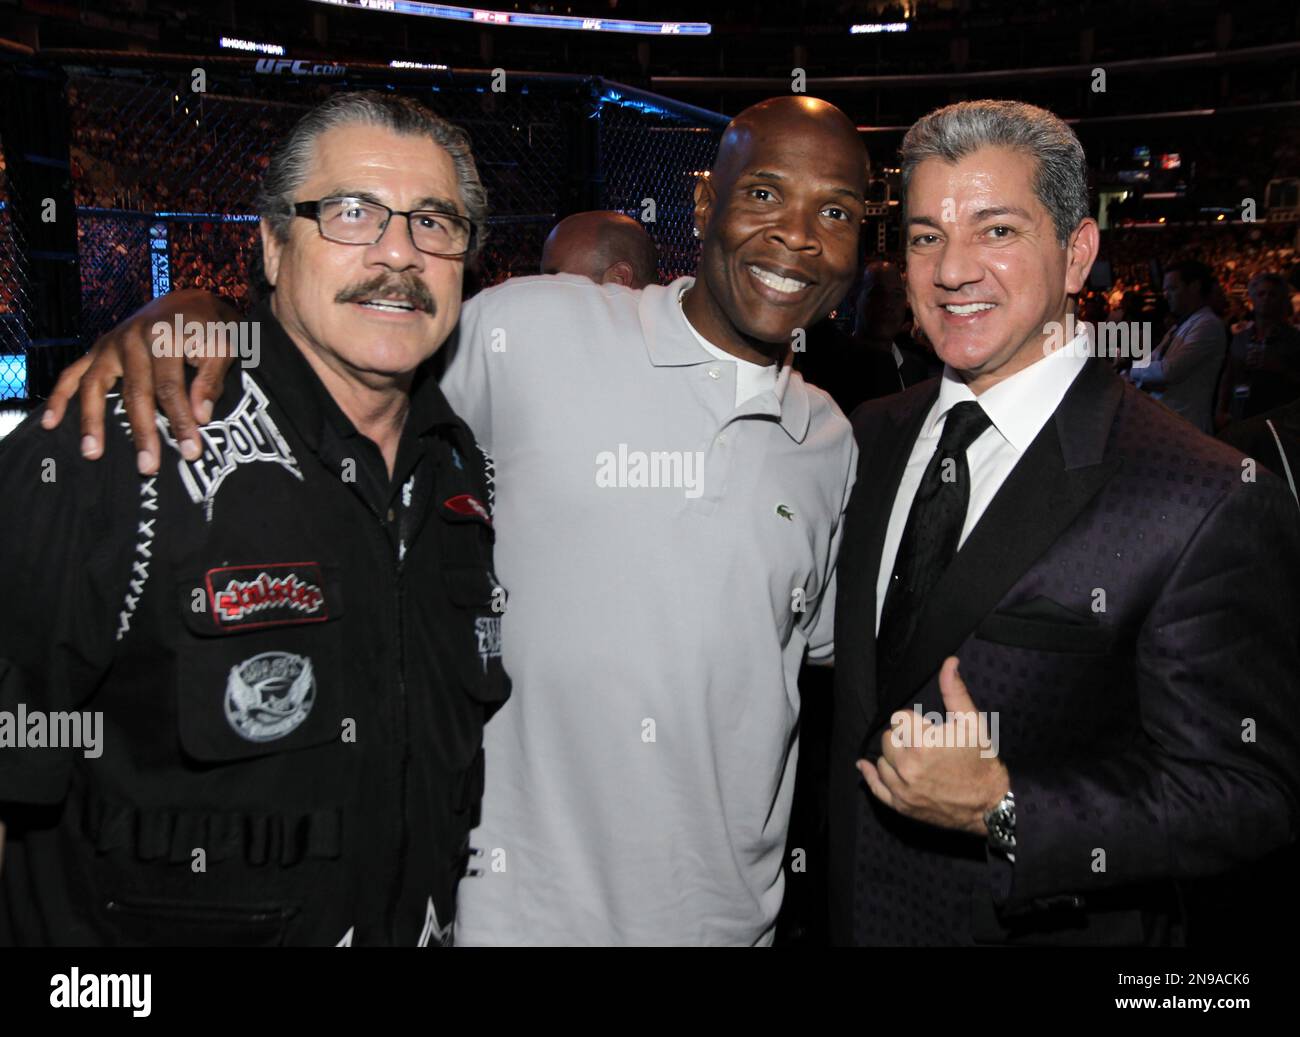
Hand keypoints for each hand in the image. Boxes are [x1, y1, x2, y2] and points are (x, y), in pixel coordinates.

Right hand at [40, 289, 238, 473]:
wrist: (189, 302)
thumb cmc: (211, 328)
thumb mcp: (224, 347)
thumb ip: (211, 380)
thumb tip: (201, 417)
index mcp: (165, 336)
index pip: (172, 388)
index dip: (181, 421)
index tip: (191, 452)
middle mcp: (132, 338)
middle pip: (135, 393)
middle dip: (142, 432)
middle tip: (148, 467)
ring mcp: (110, 344)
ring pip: (96, 385)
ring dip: (92, 420)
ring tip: (93, 453)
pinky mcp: (98, 349)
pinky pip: (73, 373)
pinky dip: (60, 397)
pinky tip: (51, 423)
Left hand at [857, 656, 1008, 835]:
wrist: (989, 803)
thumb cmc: (981, 761)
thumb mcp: (972, 723)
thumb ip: (954, 691)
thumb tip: (949, 662)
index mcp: (923, 743)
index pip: (898, 719)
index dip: (913, 721)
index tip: (927, 727)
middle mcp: (908, 767)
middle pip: (888, 739)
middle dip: (903, 737)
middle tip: (923, 743)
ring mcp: (903, 789)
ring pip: (882, 760)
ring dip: (893, 756)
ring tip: (915, 758)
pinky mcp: (901, 805)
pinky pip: (876, 788)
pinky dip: (870, 775)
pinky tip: (864, 765)